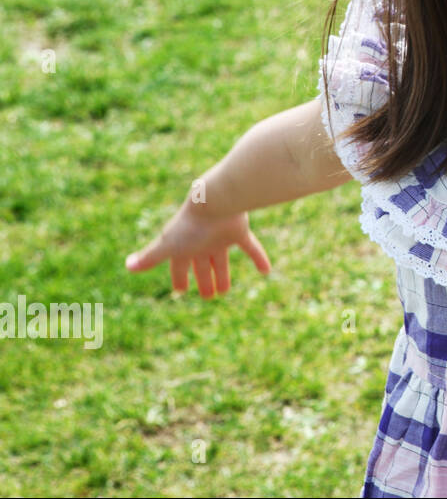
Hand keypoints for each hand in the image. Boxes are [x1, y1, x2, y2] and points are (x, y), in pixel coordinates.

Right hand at [125, 199, 271, 298]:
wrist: (215, 200)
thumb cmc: (189, 225)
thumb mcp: (168, 245)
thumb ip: (149, 257)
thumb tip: (127, 266)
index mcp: (184, 246)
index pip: (179, 266)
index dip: (179, 278)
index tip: (180, 290)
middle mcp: (202, 242)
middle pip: (202, 266)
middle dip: (204, 281)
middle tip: (209, 297)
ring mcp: (221, 236)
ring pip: (222, 260)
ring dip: (224, 275)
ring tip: (225, 291)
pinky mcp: (239, 232)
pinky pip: (251, 248)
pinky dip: (259, 259)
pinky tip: (266, 271)